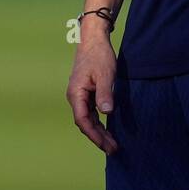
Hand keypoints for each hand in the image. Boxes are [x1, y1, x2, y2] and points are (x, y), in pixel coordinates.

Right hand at [66, 28, 118, 154]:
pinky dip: (98, 122)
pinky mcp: (85, 92)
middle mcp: (75, 97)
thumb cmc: (99, 55)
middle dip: (98, 137)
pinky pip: (90, 112)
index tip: (106, 145)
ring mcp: (79, 95)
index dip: (94, 135)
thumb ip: (104, 93)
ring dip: (99, 131)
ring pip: (88, 119)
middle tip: (113, 149)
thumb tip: (106, 112)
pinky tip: (107, 128)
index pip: (83, 120)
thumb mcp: (105, 74)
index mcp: (76, 94)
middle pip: (85, 123)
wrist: (93, 40)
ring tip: (111, 144)